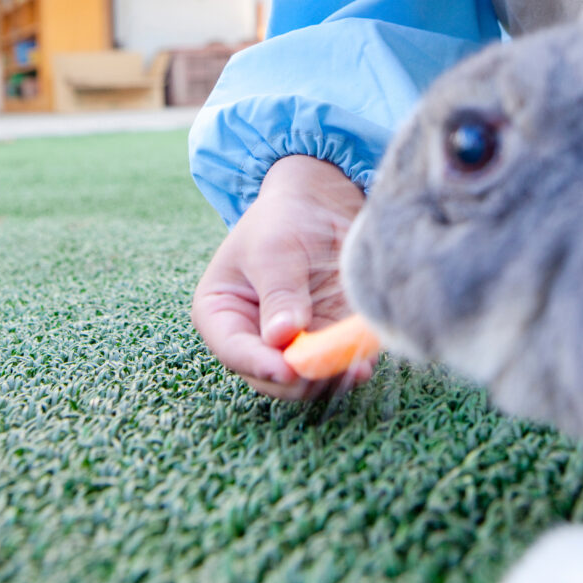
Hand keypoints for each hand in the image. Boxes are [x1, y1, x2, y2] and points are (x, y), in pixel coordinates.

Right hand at [191, 155, 368, 399]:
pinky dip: (347, 369)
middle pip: (270, 376)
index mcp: (221, 313)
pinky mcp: (322, 340)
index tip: (288, 368)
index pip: (234, 350)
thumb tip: (281, 338)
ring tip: (352, 367)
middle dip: (299, 377)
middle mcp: (251, 336)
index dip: (260, 365)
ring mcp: (288, 343)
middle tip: (328, 367)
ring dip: (328, 379)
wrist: (319, 202)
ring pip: (303, 380)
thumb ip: (278, 293)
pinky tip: (362, 364)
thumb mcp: (273, 249)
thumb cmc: (281, 219)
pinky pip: (332, 367)